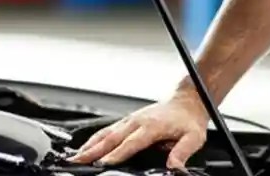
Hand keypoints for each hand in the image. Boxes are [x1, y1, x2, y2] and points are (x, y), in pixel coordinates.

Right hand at [68, 91, 208, 168]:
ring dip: (90, 145)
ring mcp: (131, 120)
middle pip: (112, 137)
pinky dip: (94, 139)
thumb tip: (174, 166)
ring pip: (106, 133)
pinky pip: (107, 130)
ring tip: (76, 156)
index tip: (104, 163)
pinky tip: (86, 147)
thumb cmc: (189, 120)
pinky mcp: (128, 120)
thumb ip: (183, 152)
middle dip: (94, 150)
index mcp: (152, 126)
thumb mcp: (193, 137)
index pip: (131, 142)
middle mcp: (138, 121)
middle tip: (78, 161)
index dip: (117, 154)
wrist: (188, 101)